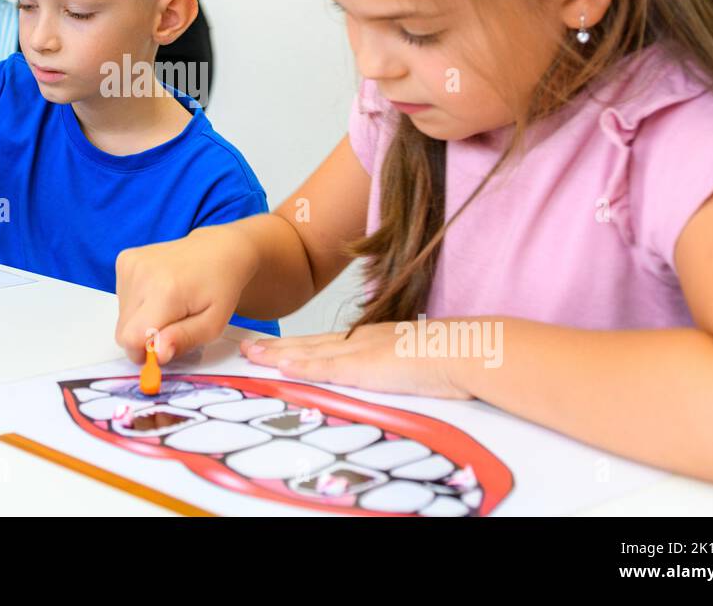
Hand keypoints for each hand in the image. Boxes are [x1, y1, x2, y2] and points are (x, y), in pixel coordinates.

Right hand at [114, 223, 258, 363]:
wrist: (217, 250)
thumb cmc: (219, 289)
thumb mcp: (212, 324)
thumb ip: (183, 341)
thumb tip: (158, 354)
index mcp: (165, 292)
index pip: (130, 338)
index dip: (143, 351)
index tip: (162, 348)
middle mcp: (142, 275)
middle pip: (123, 330)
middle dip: (144, 337)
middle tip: (171, 324)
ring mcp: (130, 264)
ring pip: (122, 315)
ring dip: (142, 319)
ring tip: (168, 303)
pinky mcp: (125, 260)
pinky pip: (122, 298)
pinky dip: (138, 302)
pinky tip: (158, 290)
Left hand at [241, 323, 472, 399]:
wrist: (464, 349)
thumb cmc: (449, 356)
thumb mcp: (414, 358)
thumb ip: (395, 364)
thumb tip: (391, 372)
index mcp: (371, 340)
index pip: (326, 343)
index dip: (298, 346)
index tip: (276, 347)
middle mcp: (359, 341)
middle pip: (309, 344)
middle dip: (277, 347)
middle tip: (248, 347)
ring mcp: (360, 352)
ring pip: (309, 352)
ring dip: (277, 354)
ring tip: (251, 354)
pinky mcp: (364, 366)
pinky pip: (325, 367)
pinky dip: (301, 366)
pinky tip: (280, 366)